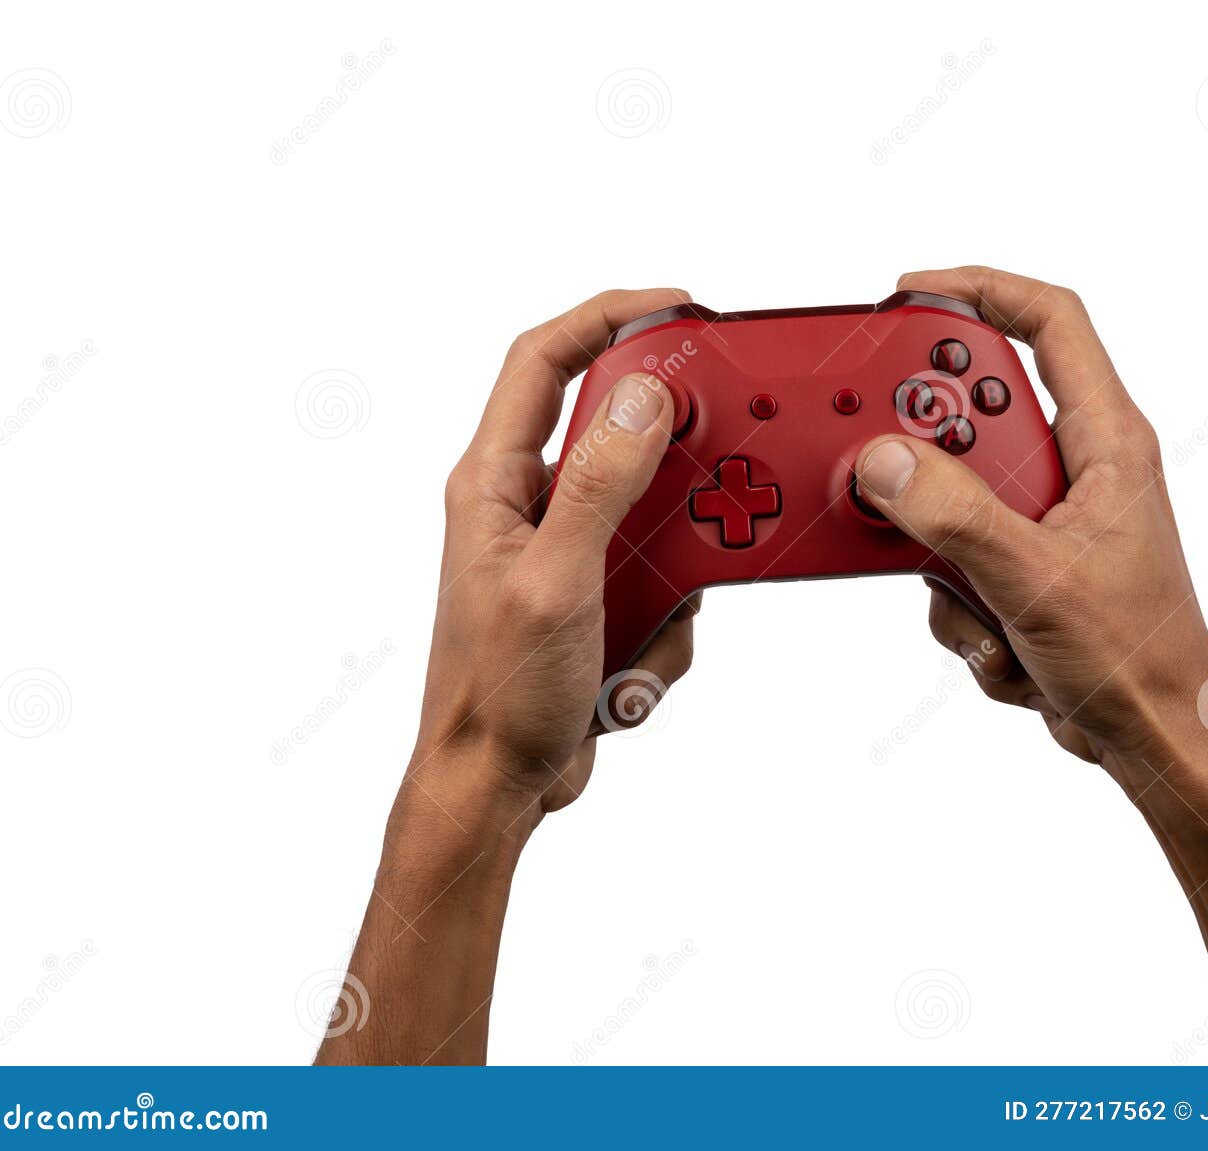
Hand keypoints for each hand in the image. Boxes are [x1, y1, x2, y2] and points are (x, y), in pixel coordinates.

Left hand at [413, 288, 698, 828]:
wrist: (493, 787)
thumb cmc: (498, 693)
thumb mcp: (555, 582)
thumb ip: (599, 484)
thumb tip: (642, 396)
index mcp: (494, 484)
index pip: (544, 361)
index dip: (607, 318)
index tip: (677, 305)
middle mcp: (527, 506)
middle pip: (617, 436)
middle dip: (673, 468)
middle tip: (715, 481)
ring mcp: (564, 554)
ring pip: (654, 519)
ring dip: (671, 573)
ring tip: (647, 624)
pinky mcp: (593, 598)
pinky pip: (660, 583)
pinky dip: (663, 627)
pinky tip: (624, 671)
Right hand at [854, 266, 1207, 776]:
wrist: (1156, 742)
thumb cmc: (1138, 659)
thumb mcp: (1036, 581)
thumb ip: (957, 516)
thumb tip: (886, 461)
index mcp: (1106, 441)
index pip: (1049, 322)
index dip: (978, 289)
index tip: (906, 293)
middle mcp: (1078, 468)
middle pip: (976, 417)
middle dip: (930, 460)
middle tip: (895, 482)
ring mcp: (1047, 520)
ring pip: (952, 498)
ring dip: (945, 561)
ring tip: (987, 609)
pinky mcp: (1023, 566)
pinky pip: (955, 559)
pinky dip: (964, 608)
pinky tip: (1009, 646)